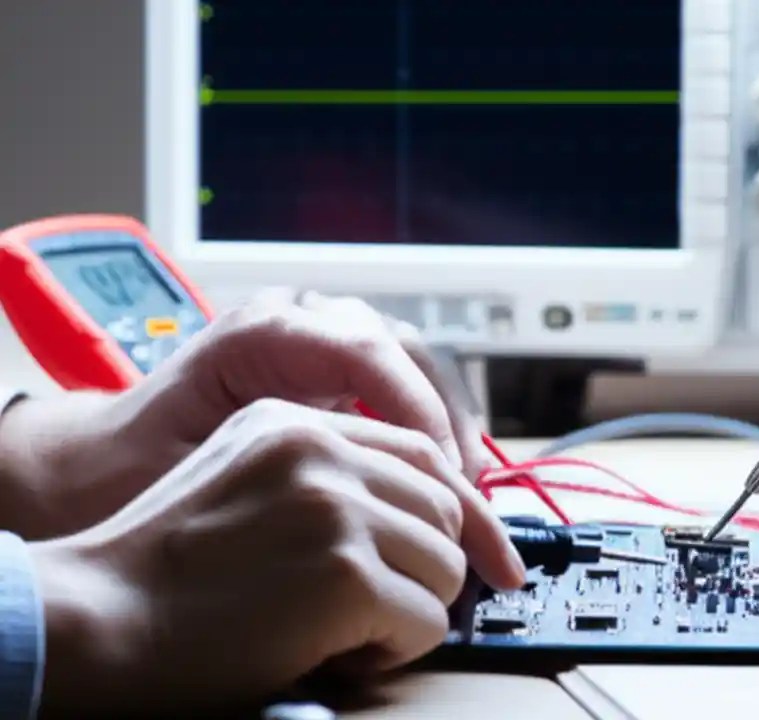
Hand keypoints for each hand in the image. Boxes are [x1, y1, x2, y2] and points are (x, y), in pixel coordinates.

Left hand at [0, 290, 489, 537]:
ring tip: (469, 500)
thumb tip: (373, 503)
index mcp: (260, 332)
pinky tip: (446, 488)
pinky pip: (404, 389)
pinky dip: (432, 436)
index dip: (418, 413)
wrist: (105, 461)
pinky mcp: (337, 371)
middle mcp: (301, 321)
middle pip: (404, 354)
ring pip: (416, 368)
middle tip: (469, 499)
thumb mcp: (188, 471)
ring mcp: (323, 340)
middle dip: (448, 426)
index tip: (446, 478)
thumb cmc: (133, 472)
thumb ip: (272, 474)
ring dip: (451, 431)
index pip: (367, 350)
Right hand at [30, 399, 525, 717]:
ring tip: (348, 632)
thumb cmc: (163, 567)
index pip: (423, 451)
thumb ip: (325, 474)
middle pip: (446, 510)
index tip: (480, 552)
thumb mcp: (242, 475)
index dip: (455, 509)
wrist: (96, 620)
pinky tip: (340, 653)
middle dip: (426, 568)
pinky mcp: (347, 575)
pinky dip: (396, 650)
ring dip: (410, 612)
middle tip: (377, 607)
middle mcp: (323, 452)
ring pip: (447, 568)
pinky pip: (428, 622)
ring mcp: (337, 510)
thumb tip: (426, 511)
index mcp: (296, 422)